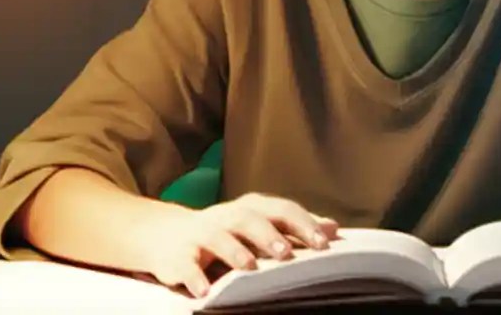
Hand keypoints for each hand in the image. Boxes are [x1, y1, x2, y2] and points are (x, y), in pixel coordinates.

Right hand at [133, 192, 341, 297]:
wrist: (166, 236)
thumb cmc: (225, 233)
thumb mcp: (260, 225)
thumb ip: (294, 227)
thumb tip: (334, 229)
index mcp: (252, 209)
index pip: (281, 210)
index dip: (302, 224)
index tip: (324, 243)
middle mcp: (227, 217)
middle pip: (249, 218)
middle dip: (268, 235)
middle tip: (286, 253)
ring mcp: (201, 234)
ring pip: (217, 237)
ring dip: (234, 251)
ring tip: (249, 267)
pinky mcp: (178, 256)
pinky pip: (186, 265)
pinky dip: (195, 277)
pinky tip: (204, 291)